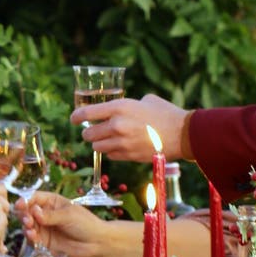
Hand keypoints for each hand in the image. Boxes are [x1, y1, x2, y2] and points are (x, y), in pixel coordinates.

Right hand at [15, 192, 106, 256]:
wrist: (96, 243)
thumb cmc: (85, 224)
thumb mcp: (68, 216)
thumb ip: (50, 215)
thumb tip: (34, 211)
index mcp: (52, 201)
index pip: (34, 198)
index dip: (25, 200)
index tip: (20, 205)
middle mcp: (45, 213)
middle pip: (27, 211)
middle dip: (24, 214)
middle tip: (28, 220)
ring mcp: (44, 227)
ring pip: (28, 224)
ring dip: (26, 226)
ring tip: (30, 227)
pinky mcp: (44, 241)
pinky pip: (33, 238)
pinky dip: (30, 237)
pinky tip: (32, 236)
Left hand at [70, 94, 188, 161]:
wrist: (182, 134)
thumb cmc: (166, 113)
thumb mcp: (145, 100)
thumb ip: (127, 106)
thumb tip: (118, 110)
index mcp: (119, 108)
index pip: (87, 113)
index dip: (76, 116)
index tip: (73, 119)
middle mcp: (117, 126)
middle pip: (88, 134)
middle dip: (89, 133)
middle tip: (92, 131)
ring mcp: (122, 143)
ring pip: (97, 148)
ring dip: (99, 144)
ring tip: (106, 140)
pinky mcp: (128, 156)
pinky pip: (110, 156)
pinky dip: (111, 152)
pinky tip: (118, 147)